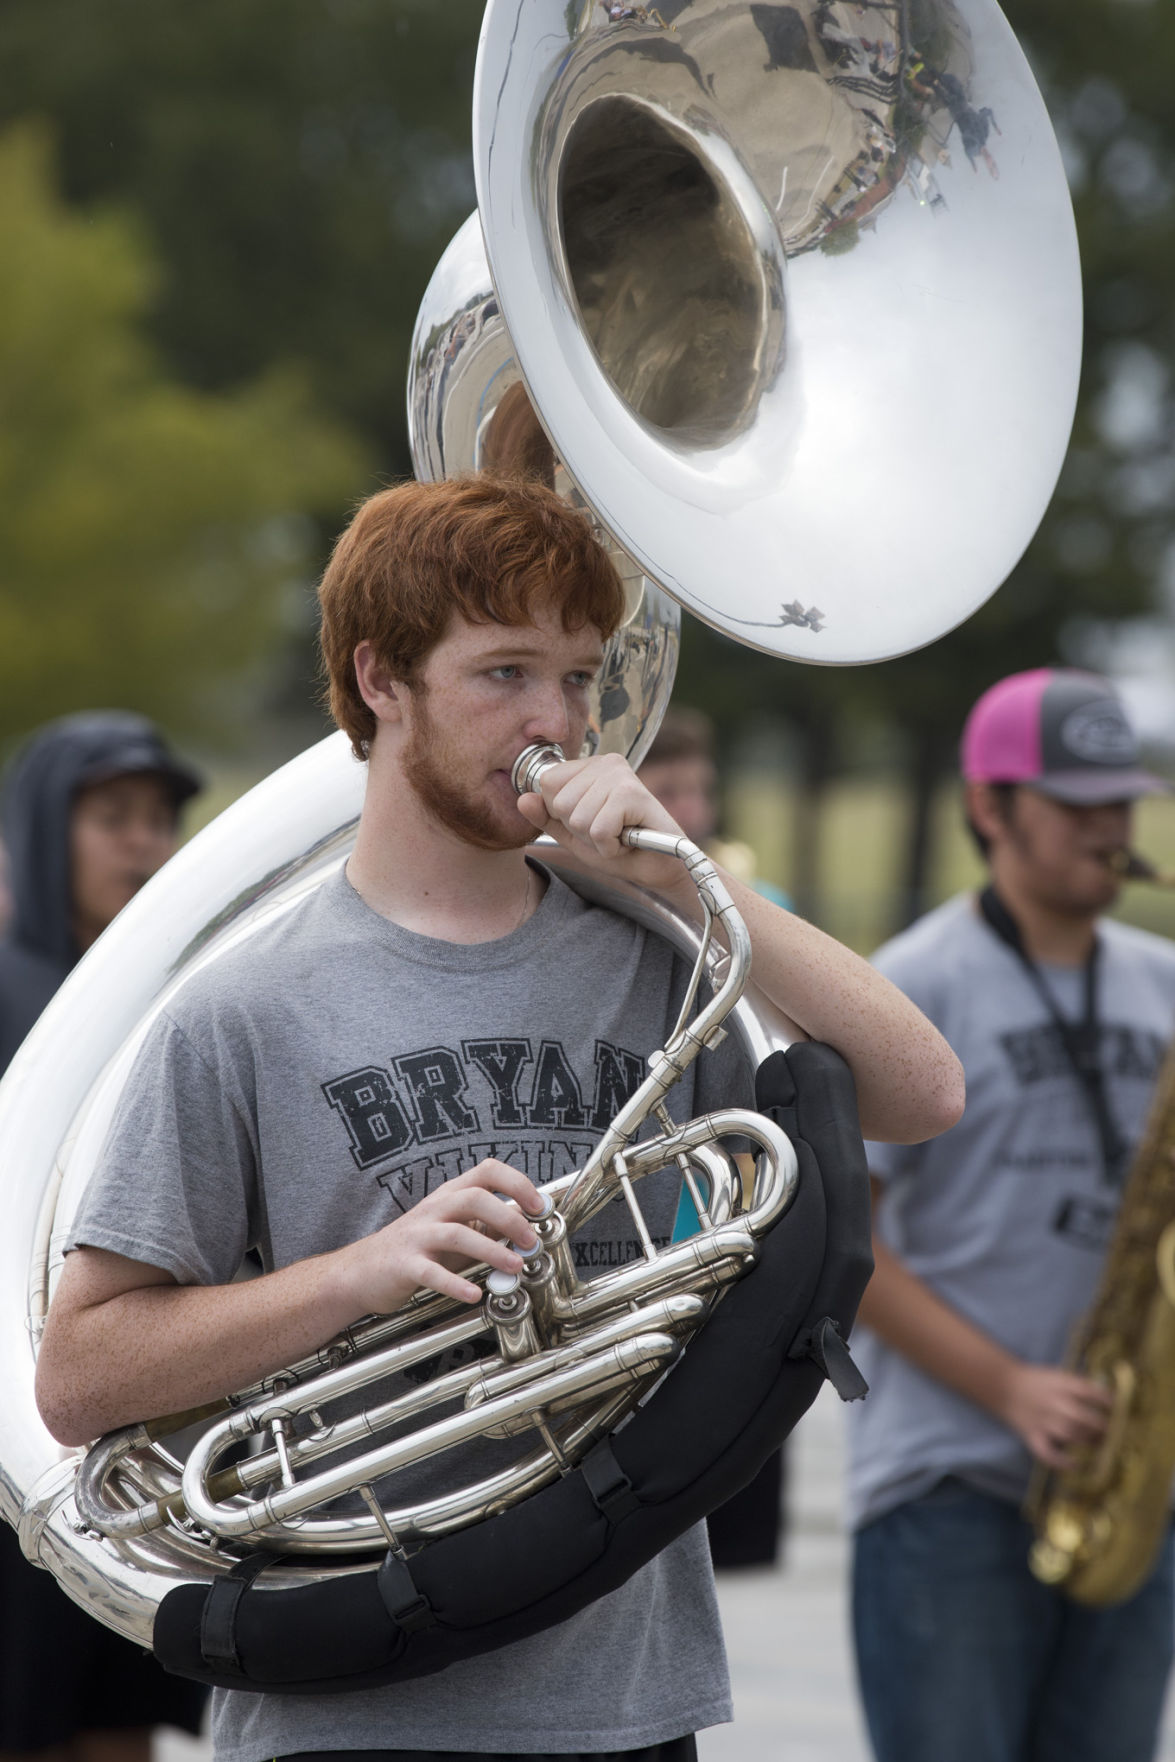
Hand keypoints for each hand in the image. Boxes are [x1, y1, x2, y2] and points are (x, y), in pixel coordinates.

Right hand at [338, 1160, 545, 1314]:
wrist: (364, 1270)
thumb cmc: (417, 1247)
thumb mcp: (455, 1227)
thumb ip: (488, 1225)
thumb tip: (530, 1227)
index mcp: (450, 1195)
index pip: (487, 1171)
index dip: (517, 1183)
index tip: (539, 1206)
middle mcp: (434, 1209)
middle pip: (475, 1198)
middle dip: (509, 1218)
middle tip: (531, 1242)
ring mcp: (417, 1235)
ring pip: (457, 1234)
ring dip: (492, 1250)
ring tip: (514, 1268)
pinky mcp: (404, 1264)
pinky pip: (432, 1272)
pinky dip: (456, 1284)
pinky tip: (475, 1294)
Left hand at [515, 753, 688, 895]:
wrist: (660, 868)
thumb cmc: (621, 848)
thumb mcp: (574, 835)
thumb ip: (547, 818)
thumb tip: (523, 799)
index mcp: (591, 766)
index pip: (547, 784)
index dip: (563, 815)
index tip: (592, 822)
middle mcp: (607, 763)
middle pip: (559, 803)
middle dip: (580, 829)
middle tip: (609, 832)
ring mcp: (621, 776)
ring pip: (577, 818)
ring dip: (597, 840)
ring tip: (619, 836)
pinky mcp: (633, 795)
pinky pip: (597, 829)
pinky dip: (610, 846)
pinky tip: (628, 841)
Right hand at [996, 1362, 1114, 1470]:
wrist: (1003, 1385)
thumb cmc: (1036, 1381)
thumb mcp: (1058, 1375)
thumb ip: (1080, 1385)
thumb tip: (1108, 1397)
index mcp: (1061, 1385)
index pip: (1089, 1392)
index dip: (1107, 1402)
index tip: (1118, 1409)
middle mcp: (1053, 1402)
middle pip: (1083, 1418)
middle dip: (1102, 1427)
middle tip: (1113, 1433)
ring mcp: (1043, 1421)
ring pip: (1071, 1435)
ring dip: (1089, 1442)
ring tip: (1100, 1445)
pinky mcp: (1033, 1436)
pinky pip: (1047, 1453)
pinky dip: (1062, 1461)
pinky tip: (1075, 1464)